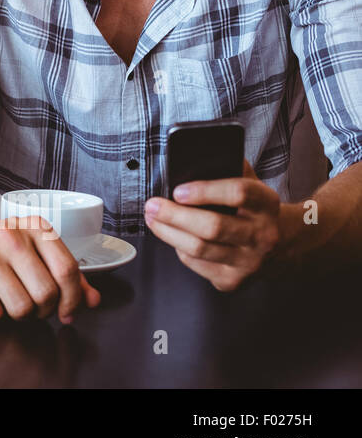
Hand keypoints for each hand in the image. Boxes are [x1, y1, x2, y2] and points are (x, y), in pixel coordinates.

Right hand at [0, 214, 100, 323]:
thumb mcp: (34, 249)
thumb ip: (66, 275)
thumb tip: (93, 300)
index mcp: (34, 228)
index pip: (67, 269)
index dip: (73, 299)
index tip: (68, 311)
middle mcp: (10, 237)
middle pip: (46, 293)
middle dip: (44, 310)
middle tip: (34, 306)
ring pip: (21, 308)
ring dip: (20, 315)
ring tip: (11, 301)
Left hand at [145, 160, 280, 289]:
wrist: (285, 245)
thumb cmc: (255, 209)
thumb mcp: (251, 182)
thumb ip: (228, 167)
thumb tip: (191, 157)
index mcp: (267, 204)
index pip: (238, 193)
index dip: (205, 191)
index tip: (178, 190)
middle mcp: (262, 234)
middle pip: (213, 227)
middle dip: (174, 215)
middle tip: (153, 205)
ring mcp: (249, 261)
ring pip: (199, 249)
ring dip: (167, 232)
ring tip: (152, 219)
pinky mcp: (234, 280)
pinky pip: (196, 264)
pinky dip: (179, 249)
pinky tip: (174, 237)